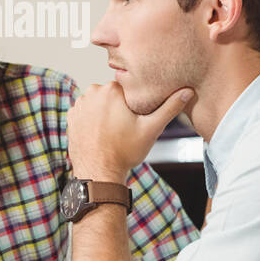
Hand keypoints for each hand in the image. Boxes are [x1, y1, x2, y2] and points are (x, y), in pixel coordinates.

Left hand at [68, 82, 192, 182]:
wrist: (98, 173)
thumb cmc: (125, 152)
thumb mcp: (151, 129)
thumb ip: (169, 108)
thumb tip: (188, 91)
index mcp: (112, 89)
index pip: (128, 88)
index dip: (135, 103)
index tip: (137, 117)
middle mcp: (92, 92)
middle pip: (113, 93)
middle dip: (120, 107)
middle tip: (126, 127)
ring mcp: (79, 104)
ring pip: (99, 102)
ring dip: (106, 112)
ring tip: (113, 132)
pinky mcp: (71, 116)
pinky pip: (87, 111)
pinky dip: (93, 119)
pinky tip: (101, 134)